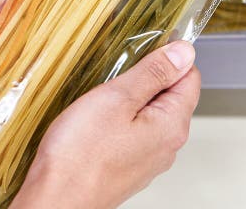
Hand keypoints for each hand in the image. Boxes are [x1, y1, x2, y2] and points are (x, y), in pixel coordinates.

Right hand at [12, 41, 200, 208]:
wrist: (54, 201)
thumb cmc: (79, 156)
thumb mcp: (118, 98)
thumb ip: (154, 73)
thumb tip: (183, 52)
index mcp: (172, 125)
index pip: (190, 76)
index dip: (168, 59)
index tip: (143, 53)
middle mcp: (167, 145)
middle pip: (170, 94)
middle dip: (146, 79)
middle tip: (114, 80)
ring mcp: (149, 158)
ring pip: (149, 112)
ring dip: (129, 100)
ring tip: (101, 102)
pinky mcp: (130, 166)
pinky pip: (134, 131)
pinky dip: (119, 119)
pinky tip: (96, 122)